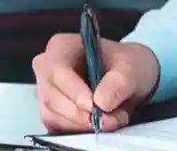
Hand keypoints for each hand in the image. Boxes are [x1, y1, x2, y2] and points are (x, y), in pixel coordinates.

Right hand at [32, 33, 160, 132]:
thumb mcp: (131, 67)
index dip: (74, 91)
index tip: (94, 106)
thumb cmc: (125, 65)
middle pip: (52, 96)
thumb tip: (101, 102)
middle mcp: (47, 68)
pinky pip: (57, 127)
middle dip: (82, 113)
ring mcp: (46, 91)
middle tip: (110, 120)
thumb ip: (119, 82)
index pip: (58, 70)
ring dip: (83, 124)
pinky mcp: (51, 111)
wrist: (129, 79)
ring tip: (113, 119)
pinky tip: (100, 123)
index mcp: (61, 46)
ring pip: (54, 115)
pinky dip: (79, 130)